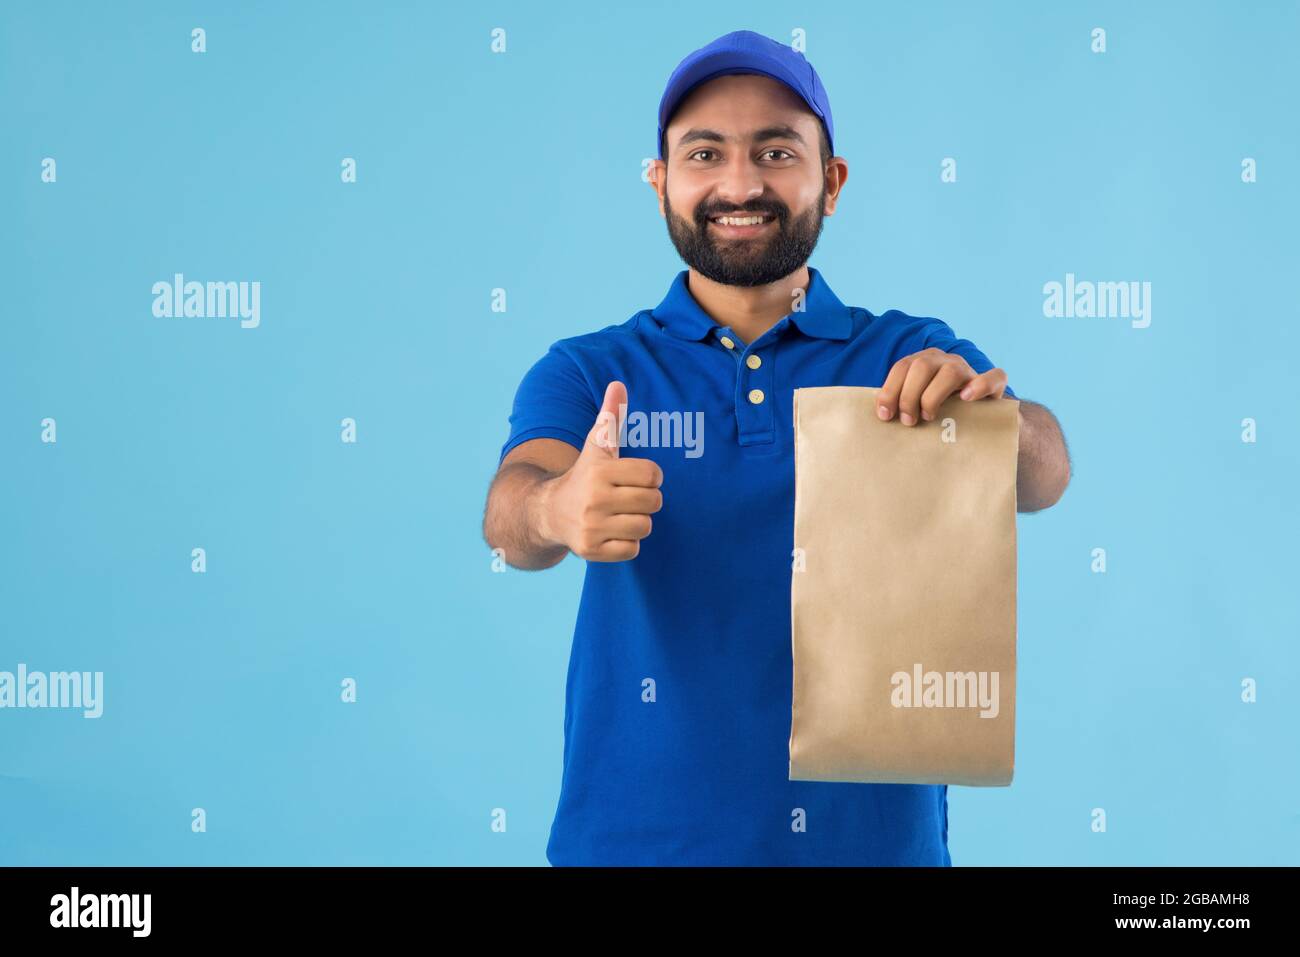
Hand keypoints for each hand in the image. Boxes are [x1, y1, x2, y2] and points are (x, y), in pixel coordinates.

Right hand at [535, 381, 663, 560]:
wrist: (548, 512)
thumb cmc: (584, 476)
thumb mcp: (596, 446)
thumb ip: (610, 417)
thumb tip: (618, 384)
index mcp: (599, 471)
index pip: (653, 475)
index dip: (649, 477)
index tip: (633, 478)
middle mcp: (594, 499)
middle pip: (653, 502)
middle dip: (644, 501)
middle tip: (625, 499)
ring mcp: (591, 527)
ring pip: (644, 527)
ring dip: (636, 522)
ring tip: (618, 515)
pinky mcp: (591, 551)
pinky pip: (632, 549)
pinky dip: (626, 543)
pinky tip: (610, 532)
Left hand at [875, 348, 1008, 425]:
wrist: (977, 419)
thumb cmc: (937, 414)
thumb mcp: (915, 406)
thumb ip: (899, 404)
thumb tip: (879, 416)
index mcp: (922, 362)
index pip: (901, 367)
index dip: (890, 390)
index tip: (884, 415)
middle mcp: (943, 360)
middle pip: (921, 366)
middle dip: (909, 395)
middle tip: (907, 422)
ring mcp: (968, 369)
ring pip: (951, 371)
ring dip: (933, 396)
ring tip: (928, 417)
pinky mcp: (993, 384)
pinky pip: (993, 377)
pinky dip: (980, 385)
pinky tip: (966, 399)